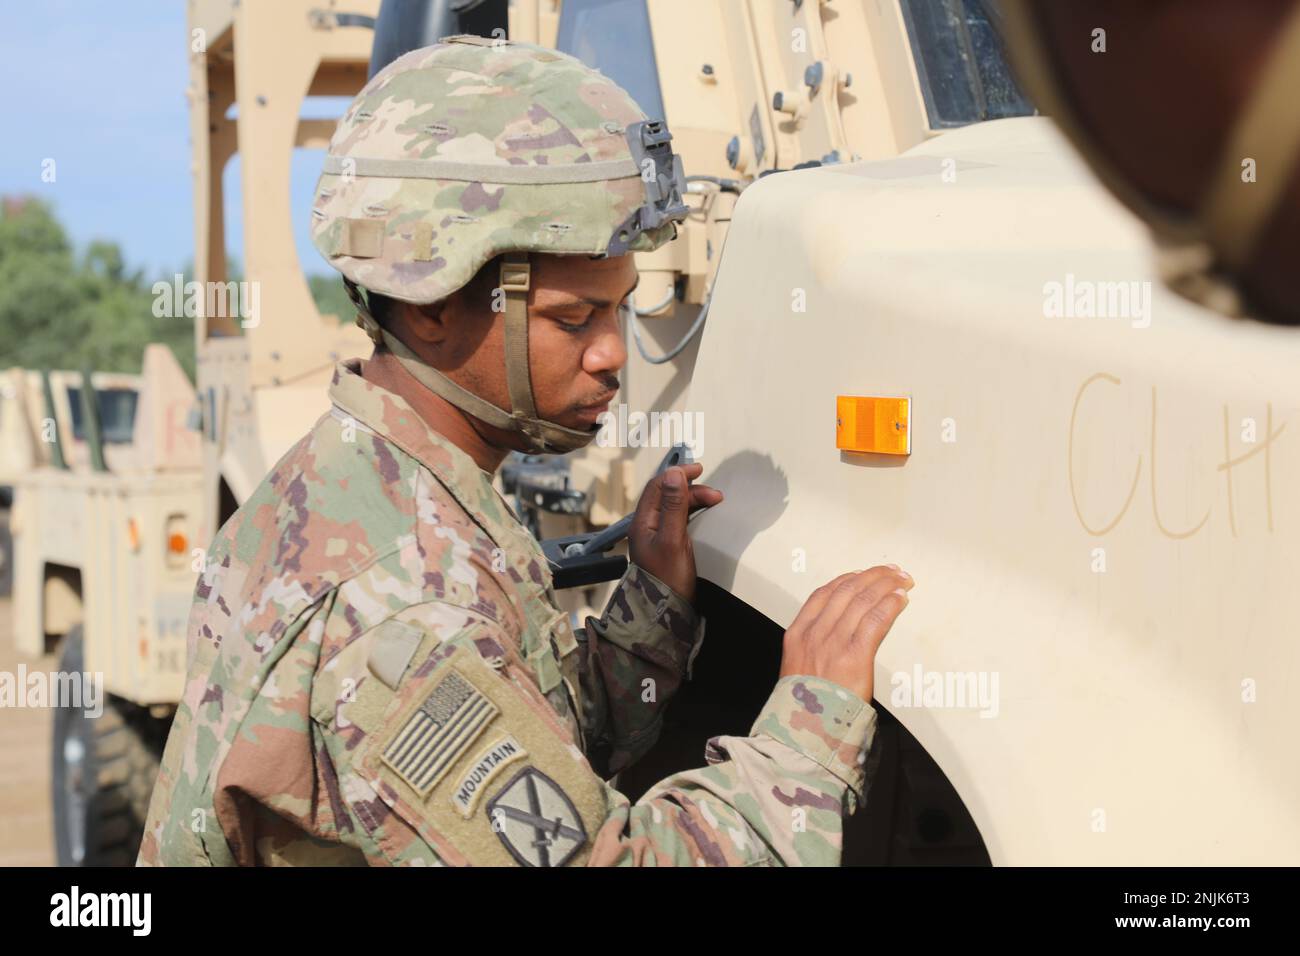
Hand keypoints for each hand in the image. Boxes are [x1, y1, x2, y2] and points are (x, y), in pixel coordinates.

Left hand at [627, 462, 722, 606]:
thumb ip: (674, 506)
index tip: (699, 469)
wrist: (666, 613)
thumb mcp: (673, 539)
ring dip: (693, 500)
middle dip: (690, 489)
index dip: (677, 474)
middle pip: (667, 495)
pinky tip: (705, 515)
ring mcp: (657, 536)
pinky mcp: (668, 546)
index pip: (657, 487)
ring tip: (715, 502)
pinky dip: (693, 513)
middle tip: (715, 494)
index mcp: (642, 521)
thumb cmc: (667, 579)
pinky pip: (679, 520)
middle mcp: (647, 526)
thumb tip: (674, 474)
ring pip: (675, 507)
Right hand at [778, 566, 913, 701]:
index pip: (824, 594)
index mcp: (797, 634)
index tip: (863, 573)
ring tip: (902, 580)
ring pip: (863, 601)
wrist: (806, 730)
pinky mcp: (854, 656)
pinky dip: (890, 605)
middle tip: (891, 571)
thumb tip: (833, 641)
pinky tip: (901, 599)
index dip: (847, 579)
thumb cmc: (804, 707)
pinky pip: (875, 620)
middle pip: (847, 591)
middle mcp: (815, 633)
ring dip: (886, 585)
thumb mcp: (796, 671)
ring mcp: (834, 643)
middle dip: (872, 576)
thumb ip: (812, 650)